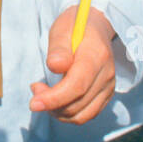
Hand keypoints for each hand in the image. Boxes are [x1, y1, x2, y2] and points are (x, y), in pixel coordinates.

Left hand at [30, 6, 116, 124]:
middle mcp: (106, 75)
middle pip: (78, 104)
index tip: (34, 103)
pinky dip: (67, 113)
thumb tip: (55, 66)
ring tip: (43, 94)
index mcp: (96, 56)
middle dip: (51, 104)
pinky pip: (86, 114)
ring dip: (58, 112)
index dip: (55, 98)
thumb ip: (59, 48)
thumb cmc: (75, 27)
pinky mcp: (105, 95)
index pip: (77, 86)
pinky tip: (55, 99)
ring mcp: (108, 87)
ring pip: (81, 115)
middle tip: (35, 88)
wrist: (95, 26)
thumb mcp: (62, 29)